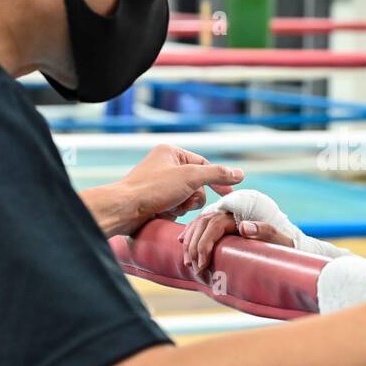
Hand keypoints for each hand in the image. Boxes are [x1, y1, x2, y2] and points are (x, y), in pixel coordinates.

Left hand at [123, 145, 243, 222]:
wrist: (125, 210)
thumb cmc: (153, 189)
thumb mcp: (190, 177)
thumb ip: (216, 174)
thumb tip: (240, 174)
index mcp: (171, 152)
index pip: (203, 164)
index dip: (217, 178)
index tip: (228, 193)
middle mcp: (165, 165)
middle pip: (197, 183)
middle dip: (194, 195)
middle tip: (185, 200)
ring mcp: (160, 184)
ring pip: (188, 196)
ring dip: (184, 204)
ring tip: (171, 207)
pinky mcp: (156, 200)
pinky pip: (177, 205)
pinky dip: (175, 211)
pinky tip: (165, 212)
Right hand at [178, 211, 295, 276]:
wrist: (290, 245)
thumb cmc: (286, 244)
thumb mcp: (281, 240)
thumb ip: (265, 231)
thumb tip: (243, 227)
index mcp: (242, 214)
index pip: (215, 225)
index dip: (205, 243)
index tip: (202, 264)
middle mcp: (232, 213)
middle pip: (204, 224)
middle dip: (194, 245)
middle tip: (193, 267)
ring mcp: (227, 217)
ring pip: (200, 224)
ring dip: (191, 242)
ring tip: (188, 262)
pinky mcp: (225, 225)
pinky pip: (203, 226)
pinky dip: (192, 234)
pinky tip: (184, 244)